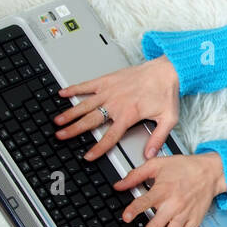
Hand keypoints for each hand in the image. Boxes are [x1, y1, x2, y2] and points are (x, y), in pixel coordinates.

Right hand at [53, 55, 179, 161]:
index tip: (88, 156)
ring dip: (70, 113)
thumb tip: (150, 154)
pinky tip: (63, 94)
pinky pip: (87, 85)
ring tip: (57, 120)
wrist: (167, 70)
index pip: (110, 136)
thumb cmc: (167, 92)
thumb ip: (158, 138)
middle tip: (61, 136)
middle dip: (74, 130)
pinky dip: (74, 89)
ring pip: (85, 104)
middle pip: (91, 120)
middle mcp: (116, 103)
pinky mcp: (108, 80)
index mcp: (129, 115)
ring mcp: (110, 90)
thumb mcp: (168, 119)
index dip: (98, 148)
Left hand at [116, 151, 225, 226]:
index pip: (145, 202)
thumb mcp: (157, 164)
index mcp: (163, 190)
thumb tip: (118, 185)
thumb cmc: (184, 168)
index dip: (134, 210)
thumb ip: (135, 175)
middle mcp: (174, 204)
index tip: (125, 218)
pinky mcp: (194, 221)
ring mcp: (185, 214)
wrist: (210, 172)